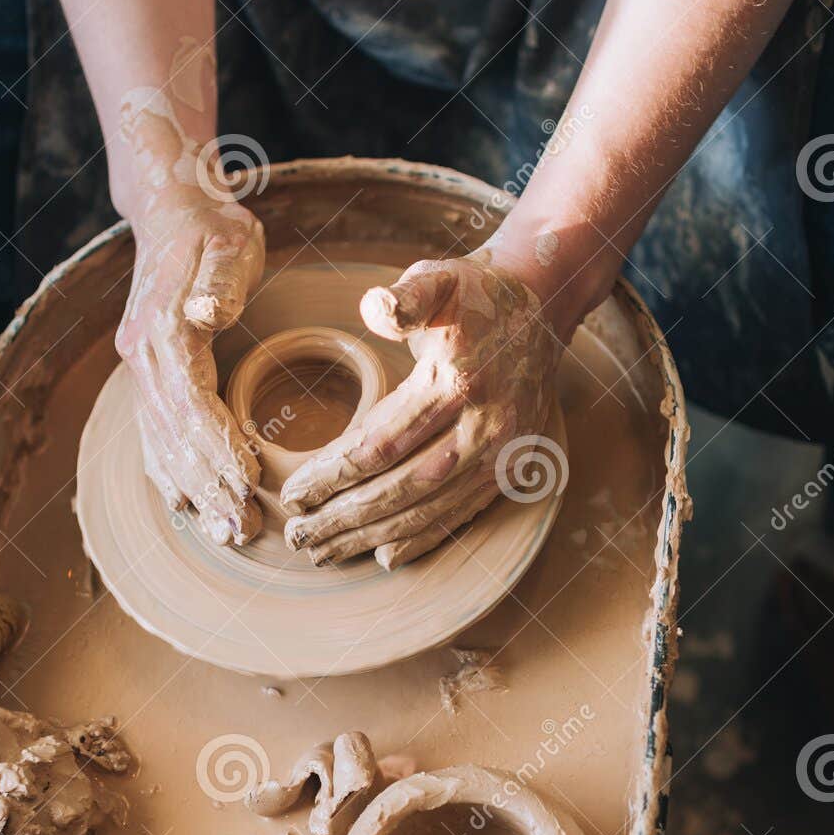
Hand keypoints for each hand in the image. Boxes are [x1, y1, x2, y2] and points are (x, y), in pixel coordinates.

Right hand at [116, 159, 265, 546]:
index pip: (191, 403)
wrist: (171, 208)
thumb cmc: (213, 225)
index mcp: (165, 330)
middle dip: (208, 487)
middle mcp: (143, 357)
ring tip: (223, 532)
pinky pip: (154, 436)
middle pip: (174, 438)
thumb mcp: (228, 239)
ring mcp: (140, 370)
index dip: (218, 446)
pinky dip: (169, 475)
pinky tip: (186, 508)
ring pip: (161, 445)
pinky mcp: (148, 375)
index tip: (247, 481)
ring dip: (191, 493)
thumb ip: (220, 279)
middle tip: (242, 530)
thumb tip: (208, 314)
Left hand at [280, 252, 561, 568]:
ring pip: (427, 510)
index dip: (332, 474)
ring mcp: (500, 455)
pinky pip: (459, 516)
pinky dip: (421, 540)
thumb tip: (377, 308)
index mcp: (458, 382)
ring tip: (326, 553)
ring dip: (372, 537)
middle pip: (400, 488)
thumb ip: (406, 295)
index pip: (381, 443)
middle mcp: (484, 427)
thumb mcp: (438, 277)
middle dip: (344, 517)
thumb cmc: (473, 295)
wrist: (541, 309)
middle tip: (299, 537)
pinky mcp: (508, 471)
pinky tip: (383, 557)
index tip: (293, 493)